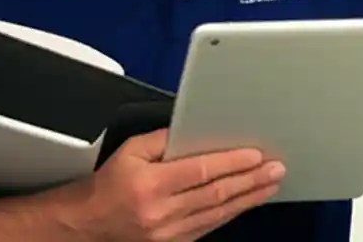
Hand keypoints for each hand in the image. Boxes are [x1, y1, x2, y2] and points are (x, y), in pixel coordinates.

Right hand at [61, 129, 283, 241]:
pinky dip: (230, 213)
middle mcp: (162, 212)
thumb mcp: (130, 150)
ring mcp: (169, 232)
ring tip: (269, 185)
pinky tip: (245, 203)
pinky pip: (209, 227)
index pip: (201, 171)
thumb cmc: (107, 186)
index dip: (232, 163)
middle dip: (250, 180)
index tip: (255, 156)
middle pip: (216, 194)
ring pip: (218, 213)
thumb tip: (194, 130)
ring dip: (248, 199)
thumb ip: (163, 139)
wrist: (87, 224)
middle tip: (275, 169)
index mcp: (151, 184)